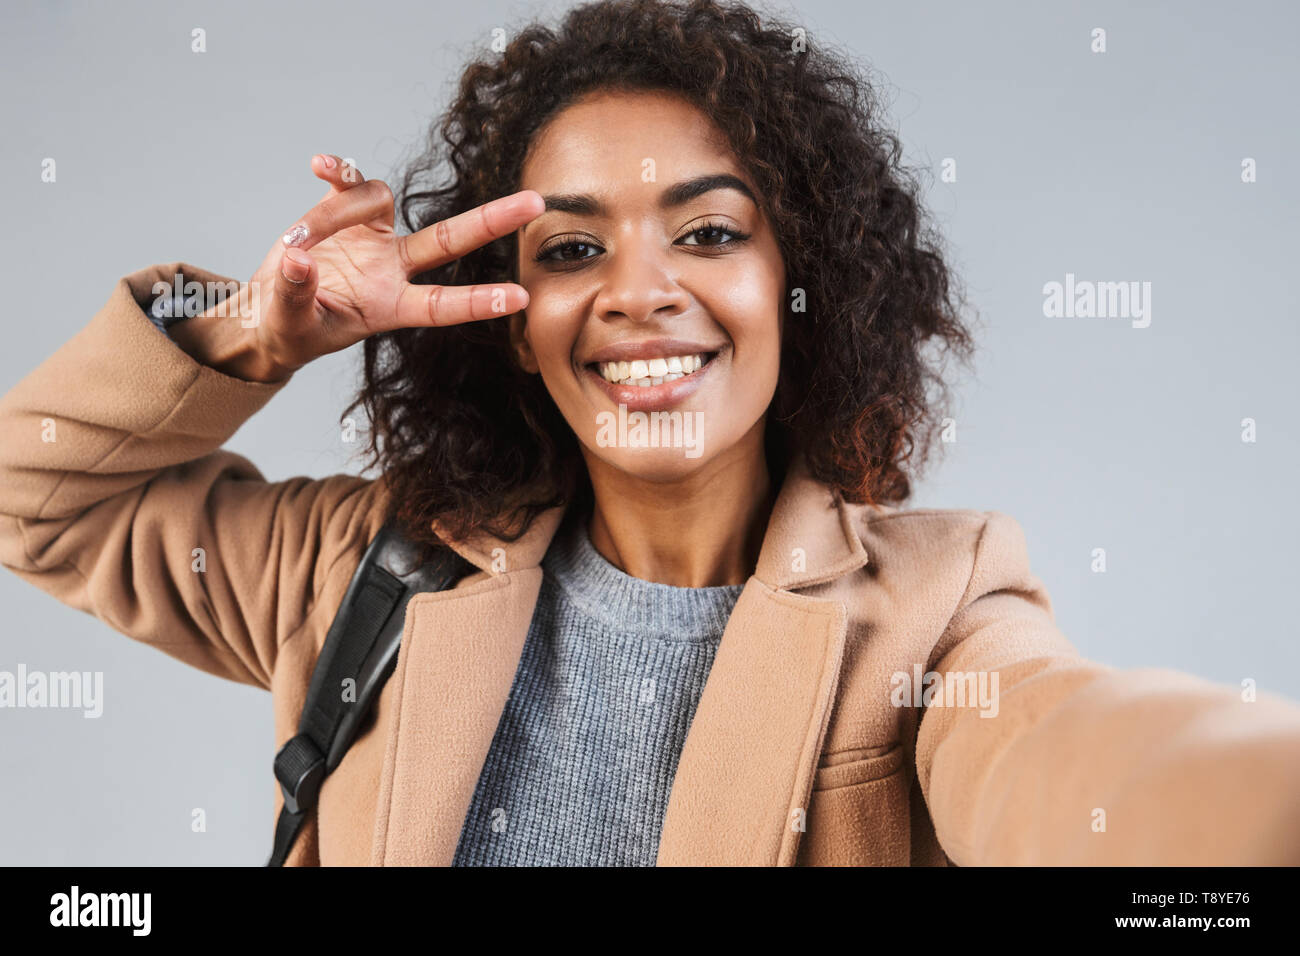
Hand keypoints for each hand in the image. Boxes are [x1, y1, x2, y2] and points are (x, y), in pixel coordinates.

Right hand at [174, 155, 542, 382]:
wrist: (271, 308)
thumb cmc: (290, 327)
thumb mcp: (289, 323)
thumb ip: (295, 295)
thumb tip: (300, 263)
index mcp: (390, 307)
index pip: (442, 305)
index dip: (479, 302)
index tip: (521, 298)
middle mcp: (393, 269)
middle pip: (450, 239)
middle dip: (493, 221)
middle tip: (537, 202)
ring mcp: (375, 238)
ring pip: (379, 201)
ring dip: (336, 213)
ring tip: (295, 242)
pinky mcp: (348, 214)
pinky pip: (350, 181)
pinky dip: (339, 171)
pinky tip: (320, 165)